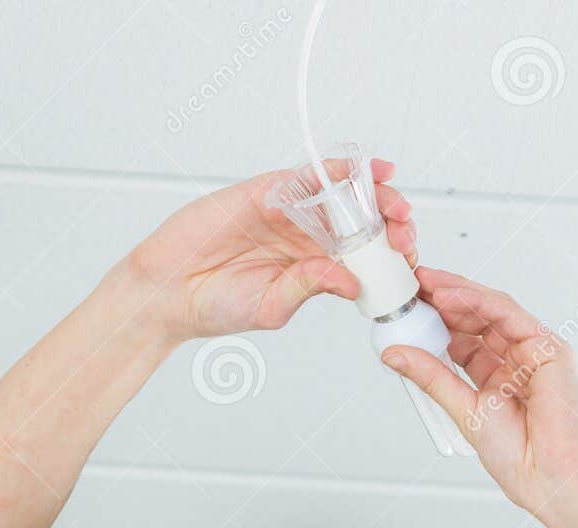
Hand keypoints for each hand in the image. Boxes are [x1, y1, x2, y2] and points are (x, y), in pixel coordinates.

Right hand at [129, 158, 416, 342]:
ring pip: (342, 197)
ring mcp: (290, 214)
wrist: (169, 288)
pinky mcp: (269, 192)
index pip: (362, 260)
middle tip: (405, 232)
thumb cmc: (215, 304)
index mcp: (314, 271)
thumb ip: (310, 288)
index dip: (388, 258)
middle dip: (389, 225)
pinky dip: (338, 169)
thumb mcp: (272, 307)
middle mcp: (307, 241)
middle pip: (361, 225)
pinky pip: (309, 176)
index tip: (408, 263)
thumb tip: (349, 281)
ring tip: (395, 202)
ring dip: (374, 196)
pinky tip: (365, 170)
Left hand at [380, 268, 577, 526]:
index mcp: (496, 380)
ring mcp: (534, 352)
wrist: (550, 477)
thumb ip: (433, 377)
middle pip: (477, 320)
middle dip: (443, 300)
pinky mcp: (549, 347)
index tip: (406, 310)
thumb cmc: (520, 458)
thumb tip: (396, 355)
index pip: (463, 341)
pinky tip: (451, 295)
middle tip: (412, 286)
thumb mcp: (463, 410)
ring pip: (491, 310)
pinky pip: (509, 313)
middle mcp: (516, 363)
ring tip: (426, 284)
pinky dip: (478, 301)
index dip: (434, 323)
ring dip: (457, 293)